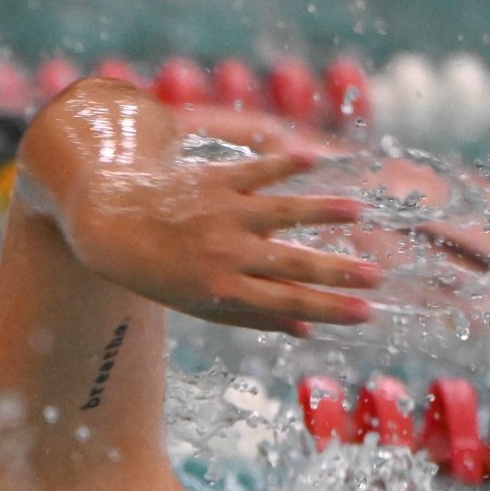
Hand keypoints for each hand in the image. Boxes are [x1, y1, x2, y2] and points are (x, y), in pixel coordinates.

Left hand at [65, 151, 381, 336]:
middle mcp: (225, 252)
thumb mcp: (198, 305)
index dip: (330, 310)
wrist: (111, 222)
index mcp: (222, 289)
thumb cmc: (160, 271)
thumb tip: (307, 332)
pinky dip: (286, 163)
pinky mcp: (216, 178)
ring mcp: (222, 213)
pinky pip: (258, 169)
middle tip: (378, 277)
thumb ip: (253, 316)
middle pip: (293, 264)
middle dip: (338, 272)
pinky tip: (316, 158)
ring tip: (360, 212)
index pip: (288, 303)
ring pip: (282, 212)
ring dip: (323, 211)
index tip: (368, 314)